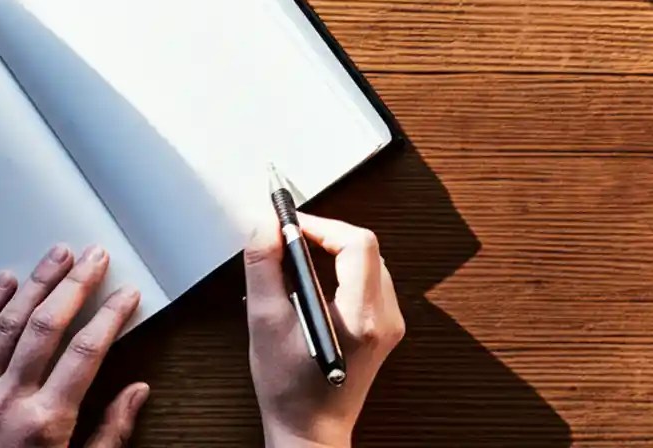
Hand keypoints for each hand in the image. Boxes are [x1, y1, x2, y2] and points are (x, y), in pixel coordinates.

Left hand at [0, 244, 148, 447]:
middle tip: (95, 257)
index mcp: (46, 423)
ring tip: (57, 255)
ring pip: (8, 324)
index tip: (127, 295)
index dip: (111, 316)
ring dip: (36, 284)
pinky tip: (3, 282)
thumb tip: (137, 393)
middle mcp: (8, 402)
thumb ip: (109, 435)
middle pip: (48, 327)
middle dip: (76, 285)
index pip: (87, 352)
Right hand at [244, 213, 404, 447]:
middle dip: (324, 234)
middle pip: (364, 248)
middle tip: (289, 237)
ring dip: (333, 250)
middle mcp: (384, 318)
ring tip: (297, 258)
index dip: (321, 225)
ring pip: (367, 260)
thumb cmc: (289, 390)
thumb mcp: (265, 323)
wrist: (310, 429)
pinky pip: (368, 279)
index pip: (356, 244)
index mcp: (360, 317)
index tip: (290, 225)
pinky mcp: (383, 327)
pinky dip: (341, 268)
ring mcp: (389, 323)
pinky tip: (314, 280)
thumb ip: (263, 268)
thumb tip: (265, 228)